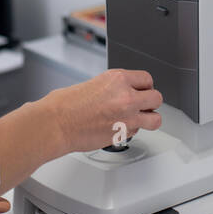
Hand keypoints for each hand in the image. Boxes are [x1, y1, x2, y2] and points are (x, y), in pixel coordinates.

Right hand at [41, 68, 162, 155]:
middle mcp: (126, 96)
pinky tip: (119, 128)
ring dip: (148, 120)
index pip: (147, 79)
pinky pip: (138, 132)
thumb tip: (119, 93)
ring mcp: (127, 116)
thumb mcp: (92, 84)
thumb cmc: (64, 105)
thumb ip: (112, 88)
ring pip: (155, 119)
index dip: (144, 86)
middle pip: (156, 98)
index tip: (141, 91)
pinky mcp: (123, 134)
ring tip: (138, 120)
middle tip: (141, 106)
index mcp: (117, 78)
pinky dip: (131, 131)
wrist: (56, 124)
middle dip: (150, 103)